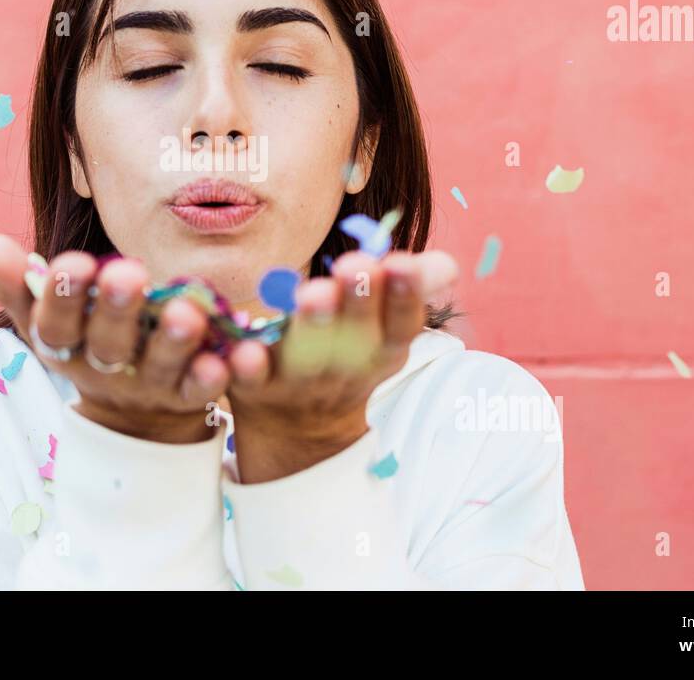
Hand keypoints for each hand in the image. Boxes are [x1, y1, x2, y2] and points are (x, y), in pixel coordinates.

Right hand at [0, 235, 229, 443]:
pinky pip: (204, 390)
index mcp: (65, 346)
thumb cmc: (88, 341)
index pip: (54, 325)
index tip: (72, 263)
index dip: (61, 298)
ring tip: (188, 310)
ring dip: (173, 341)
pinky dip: (216, 375)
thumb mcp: (49, 319)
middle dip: (116, 310)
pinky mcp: (188, 399)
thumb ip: (21, 284)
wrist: (135, 412)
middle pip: (108, 345)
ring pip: (160, 367)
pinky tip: (231, 354)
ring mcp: (148, 387)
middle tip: (128, 272)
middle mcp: (104, 369)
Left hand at [225, 248, 458, 481]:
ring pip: (304, 360)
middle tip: (354, 265)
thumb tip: (447, 264)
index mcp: (380, 353)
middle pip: (353, 341)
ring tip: (311, 294)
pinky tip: (246, 348)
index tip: (402, 264)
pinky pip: (248, 381)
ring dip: (309, 329)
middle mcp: (343, 372)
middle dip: (356, 303)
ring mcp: (297, 385)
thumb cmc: (344, 354)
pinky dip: (248, 367)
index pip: (399, 328)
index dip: (403, 299)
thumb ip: (406, 292)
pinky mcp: (253, 390)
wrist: (297, 429)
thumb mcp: (382, 331)